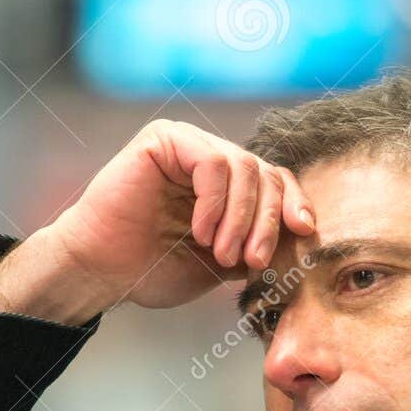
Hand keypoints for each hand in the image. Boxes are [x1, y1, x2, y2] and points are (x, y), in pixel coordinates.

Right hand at [0, 119, 315, 323]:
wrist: (104, 271)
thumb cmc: (157, 268)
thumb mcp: (224, 262)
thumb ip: (259, 244)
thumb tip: (307, 239)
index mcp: (229, 184)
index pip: (277, 180)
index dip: (295, 203)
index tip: (304, 232)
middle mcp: (211, 157)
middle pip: (266, 173)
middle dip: (267, 221)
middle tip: (252, 262)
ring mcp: (188, 144)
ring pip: (244, 166)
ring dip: (242, 217)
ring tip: (223, 254)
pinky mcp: (164, 139)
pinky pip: (211, 161)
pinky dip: (214, 201)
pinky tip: (201, 231)